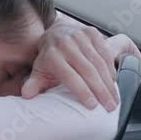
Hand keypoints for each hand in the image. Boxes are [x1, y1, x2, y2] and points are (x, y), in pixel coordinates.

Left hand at [22, 23, 140, 110]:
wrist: (56, 32)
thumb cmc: (49, 57)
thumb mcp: (38, 71)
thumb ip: (33, 84)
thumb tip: (27, 95)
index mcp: (52, 56)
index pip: (70, 76)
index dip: (82, 91)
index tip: (93, 106)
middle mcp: (66, 44)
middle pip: (88, 71)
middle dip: (101, 91)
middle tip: (109, 107)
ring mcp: (80, 37)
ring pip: (99, 63)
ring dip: (109, 83)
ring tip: (114, 99)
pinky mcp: (92, 33)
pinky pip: (105, 53)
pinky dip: (111, 69)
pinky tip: (113, 83)